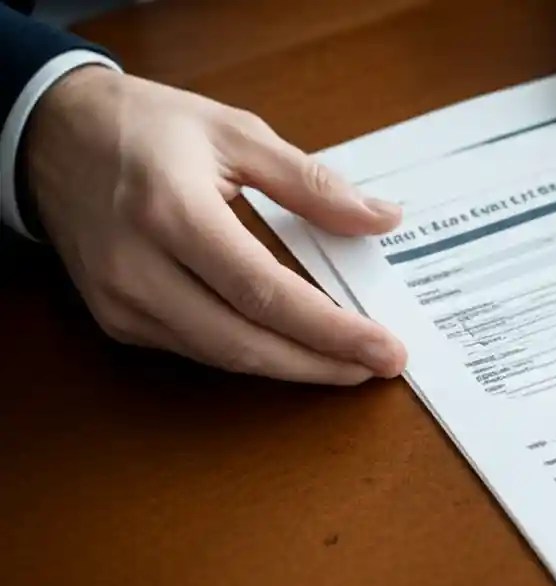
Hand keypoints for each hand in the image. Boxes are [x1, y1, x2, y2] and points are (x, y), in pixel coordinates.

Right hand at [25, 67, 407, 384]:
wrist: (50, 136)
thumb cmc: (145, 127)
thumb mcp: (235, 133)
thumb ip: (312, 183)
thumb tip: (382, 218)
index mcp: (172, 211)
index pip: (265, 291)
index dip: (330, 329)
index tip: (384, 348)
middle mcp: (139, 266)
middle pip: (244, 341)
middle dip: (320, 363)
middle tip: (380, 366)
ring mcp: (121, 300)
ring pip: (221, 356)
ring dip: (291, 367)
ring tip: (348, 363)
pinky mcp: (116, 319)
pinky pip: (197, 349)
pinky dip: (252, 355)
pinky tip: (293, 349)